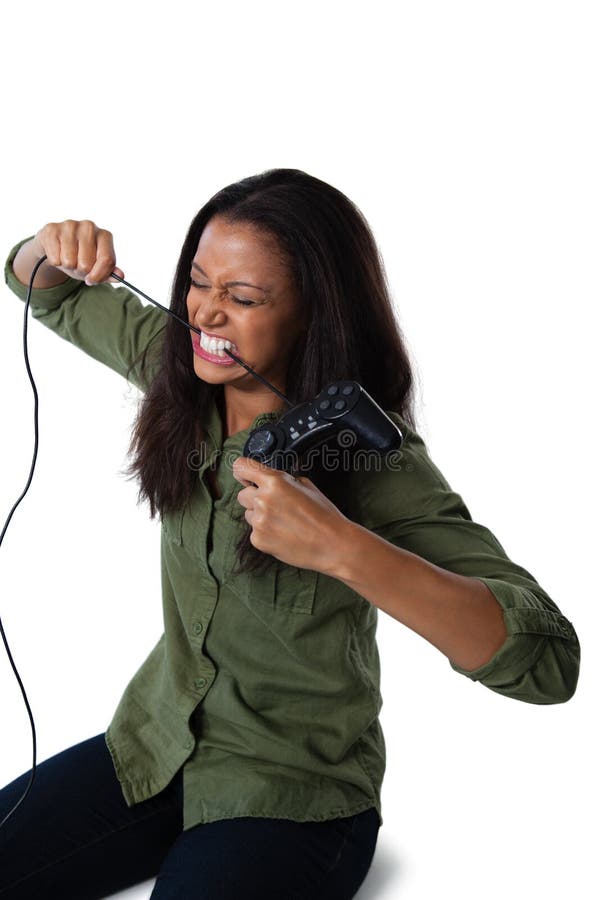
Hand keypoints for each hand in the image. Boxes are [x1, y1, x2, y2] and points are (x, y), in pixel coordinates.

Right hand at [31, 219, 124, 284]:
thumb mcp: (96, 267)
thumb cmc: (79, 257)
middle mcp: (89, 227)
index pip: (107, 260)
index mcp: (104, 235)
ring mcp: (70, 225)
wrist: (56, 246)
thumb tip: (120, 275)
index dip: (99, 276)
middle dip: (81, 271)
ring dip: (67, 266)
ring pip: (69, 261)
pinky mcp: (52, 229)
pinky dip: (55, 262)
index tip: (91, 281)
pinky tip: (56, 253)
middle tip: (78, 266)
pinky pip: (55, 258)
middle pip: (87, 263)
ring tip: (67, 259)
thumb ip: (109, 273)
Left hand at [232, 456, 351, 573]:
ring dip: (260, 516)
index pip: (241, 466)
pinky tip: (283, 535)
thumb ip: (285, 481)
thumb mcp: (307, 486)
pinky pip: (254, 532)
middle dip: (255, 498)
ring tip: (283, 522)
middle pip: (242, 494)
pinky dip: (265, 533)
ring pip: (248, 514)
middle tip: (274, 506)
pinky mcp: (258, 540)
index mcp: (275, 482)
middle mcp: (263, 500)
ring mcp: (259, 521)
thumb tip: (273, 480)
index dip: (242, 471)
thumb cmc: (324, 516)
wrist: (333, 544)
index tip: (244, 477)